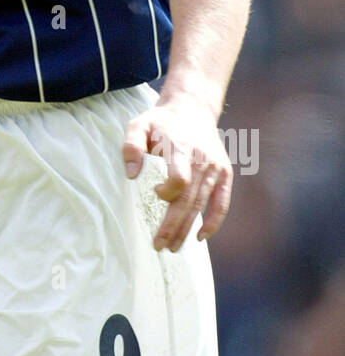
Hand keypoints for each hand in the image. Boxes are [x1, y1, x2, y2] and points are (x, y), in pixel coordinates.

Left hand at [122, 95, 232, 250]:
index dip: (168, 193)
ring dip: (188, 228)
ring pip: (202, 205)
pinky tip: (200, 237)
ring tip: (174, 247)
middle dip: (174, 225)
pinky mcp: (224, 173)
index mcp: (181, 148)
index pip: (180, 180)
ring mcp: (214, 167)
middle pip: (189, 199)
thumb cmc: (160, 121)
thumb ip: (131, 146)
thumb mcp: (138, 125)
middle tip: (160, 245)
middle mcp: (201, 159)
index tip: (154, 194)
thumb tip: (132, 176)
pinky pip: (222, 202)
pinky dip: (214, 222)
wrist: (192, 108)